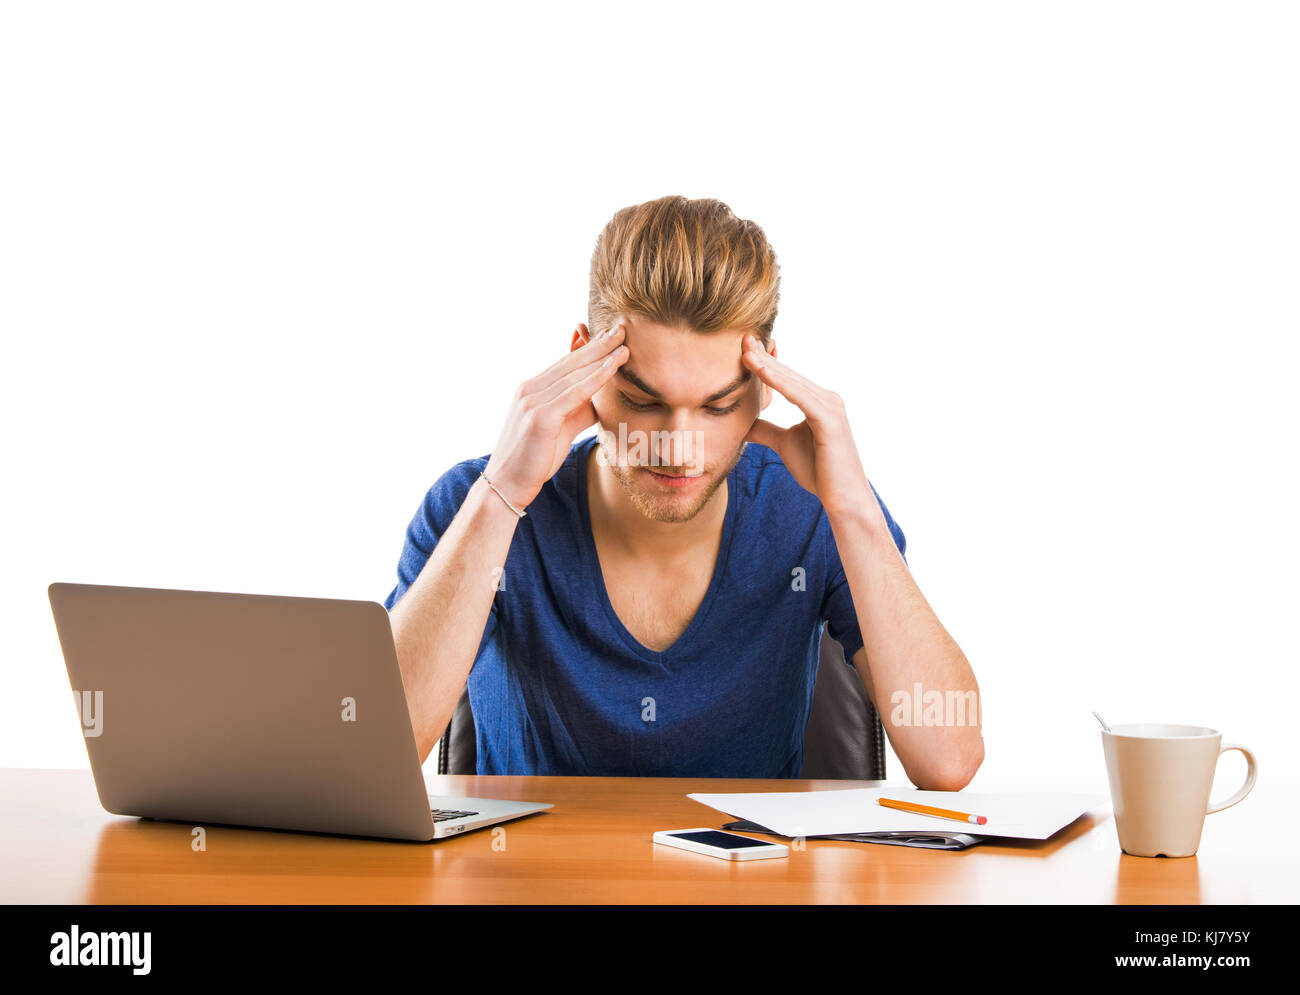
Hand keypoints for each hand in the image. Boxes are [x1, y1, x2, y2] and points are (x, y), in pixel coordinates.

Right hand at [483, 324, 628, 508]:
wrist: (508, 483)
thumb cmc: (535, 458)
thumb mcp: (561, 427)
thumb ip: (578, 409)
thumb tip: (601, 396)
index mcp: (532, 388)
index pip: (565, 363)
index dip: (589, 348)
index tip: (611, 335)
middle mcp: (530, 389)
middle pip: (570, 362)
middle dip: (598, 344)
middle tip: (622, 328)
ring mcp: (532, 400)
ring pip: (574, 374)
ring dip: (601, 357)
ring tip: (624, 344)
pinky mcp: (540, 416)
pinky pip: (574, 393)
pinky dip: (596, 377)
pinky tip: (613, 367)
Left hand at [740, 333, 871, 517]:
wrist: (843, 498)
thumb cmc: (820, 472)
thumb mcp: (784, 444)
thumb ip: (766, 431)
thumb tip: (743, 424)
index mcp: (818, 402)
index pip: (786, 378)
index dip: (764, 363)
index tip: (742, 348)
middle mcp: (827, 399)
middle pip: (789, 374)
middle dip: (764, 356)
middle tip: (741, 338)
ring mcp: (831, 406)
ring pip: (792, 382)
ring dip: (768, 366)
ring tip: (746, 351)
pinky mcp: (830, 418)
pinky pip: (800, 396)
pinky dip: (780, 383)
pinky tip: (761, 371)